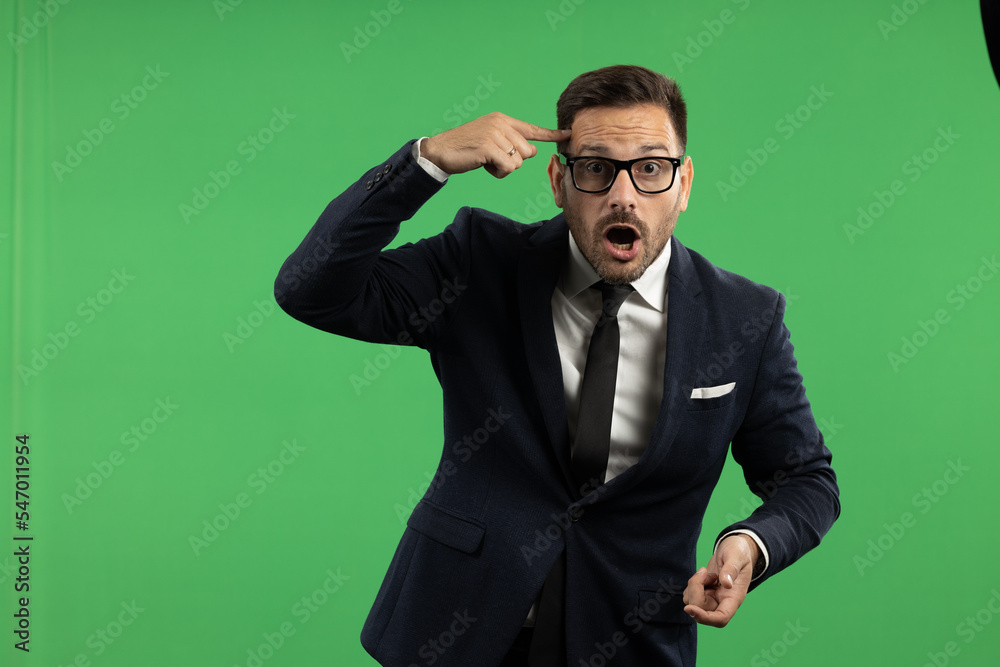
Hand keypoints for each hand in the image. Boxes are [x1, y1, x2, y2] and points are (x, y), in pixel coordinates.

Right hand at [421, 112, 569, 178]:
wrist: (440, 151)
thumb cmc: (465, 149)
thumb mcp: (489, 139)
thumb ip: (509, 141)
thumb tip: (530, 152)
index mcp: (503, 120)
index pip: (532, 129)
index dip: (551, 134)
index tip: (568, 133)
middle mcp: (501, 124)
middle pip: (528, 152)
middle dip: (513, 161)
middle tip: (493, 158)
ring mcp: (495, 134)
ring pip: (518, 161)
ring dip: (504, 168)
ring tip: (486, 161)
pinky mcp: (489, 147)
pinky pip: (508, 167)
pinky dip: (498, 173)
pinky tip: (484, 165)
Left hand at [682, 534, 758, 627]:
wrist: (734, 549)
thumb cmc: (739, 553)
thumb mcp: (737, 556)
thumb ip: (732, 569)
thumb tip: (726, 584)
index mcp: (734, 598)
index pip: (721, 618)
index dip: (705, 618)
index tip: (690, 608)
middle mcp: (723, 602)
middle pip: (702, 610)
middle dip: (695, 590)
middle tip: (703, 571)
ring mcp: (713, 598)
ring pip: (694, 603)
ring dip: (694, 586)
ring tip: (706, 572)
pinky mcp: (705, 592)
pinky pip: (690, 596)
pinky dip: (692, 584)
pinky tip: (704, 574)